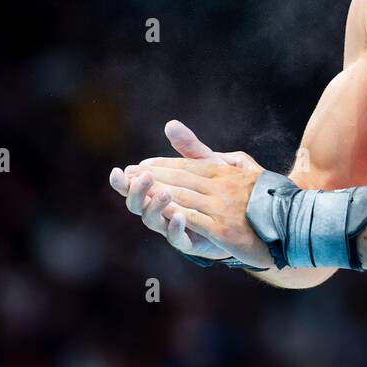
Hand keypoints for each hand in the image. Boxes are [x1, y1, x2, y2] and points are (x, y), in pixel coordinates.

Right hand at [109, 120, 256, 261]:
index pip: (136, 186)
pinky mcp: (191, 243)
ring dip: (155, 205)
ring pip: (153, 221)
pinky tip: (179, 215)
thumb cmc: (220, 190)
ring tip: (163, 191)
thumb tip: (170, 124)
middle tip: (142, 176)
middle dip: (136, 191)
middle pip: (138, 205)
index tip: (120, 171)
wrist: (246, 218)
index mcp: (161, 192)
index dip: (125, 181)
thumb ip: (189, 148)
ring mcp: (174, 228)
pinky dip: (175, 226)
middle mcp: (162, 211)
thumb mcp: (207, 165)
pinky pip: (177, 238)